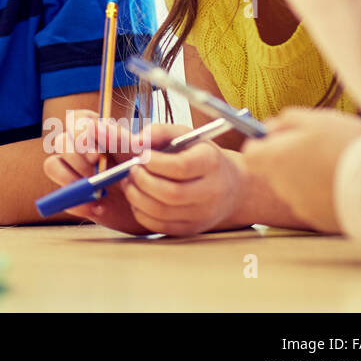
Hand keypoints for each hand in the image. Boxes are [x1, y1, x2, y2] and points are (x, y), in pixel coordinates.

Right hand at [42, 110, 151, 234]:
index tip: (96, 155)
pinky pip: (61, 195)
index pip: (76, 119)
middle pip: (61, 141)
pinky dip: (78, 203)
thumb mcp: (138, 156)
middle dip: (77, 159)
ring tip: (96, 192)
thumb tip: (98, 126)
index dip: (80, 133)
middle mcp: (80, 150)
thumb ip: (120, 139)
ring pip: (52, 165)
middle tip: (96, 174)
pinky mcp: (72, 195)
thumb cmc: (146, 174)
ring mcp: (73, 172)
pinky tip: (99, 208)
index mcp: (97, 133)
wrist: (153, 206)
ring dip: (70, 179)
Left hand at [123, 123, 244, 235]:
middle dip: (142, 180)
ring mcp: (202, 214)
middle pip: (171, 193)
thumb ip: (159, 132)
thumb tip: (135, 142)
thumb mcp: (186, 135)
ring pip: (161, 212)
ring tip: (130, 182)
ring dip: (136, 197)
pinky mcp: (191, 229)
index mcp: (211, 163)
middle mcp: (211, 192)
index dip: (154, 162)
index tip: (140, 155)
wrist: (231, 187)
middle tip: (131, 169)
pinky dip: (141, 212)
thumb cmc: (200, 156)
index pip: (181, 167)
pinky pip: (159, 226)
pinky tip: (138, 198)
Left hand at [242, 108, 360, 232]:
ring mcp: (301, 206)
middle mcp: (282, 187)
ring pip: (297, 188)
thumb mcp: (316, 120)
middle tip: (318, 148)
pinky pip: (317, 204)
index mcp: (275, 160)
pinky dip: (326, 195)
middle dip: (290, 160)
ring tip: (338, 166)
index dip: (262, 144)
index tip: (279, 137)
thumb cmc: (348, 146)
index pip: (250, 155)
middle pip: (276, 171)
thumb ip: (286, 121)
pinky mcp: (321, 221)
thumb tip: (270, 127)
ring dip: (310, 178)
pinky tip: (346, 184)